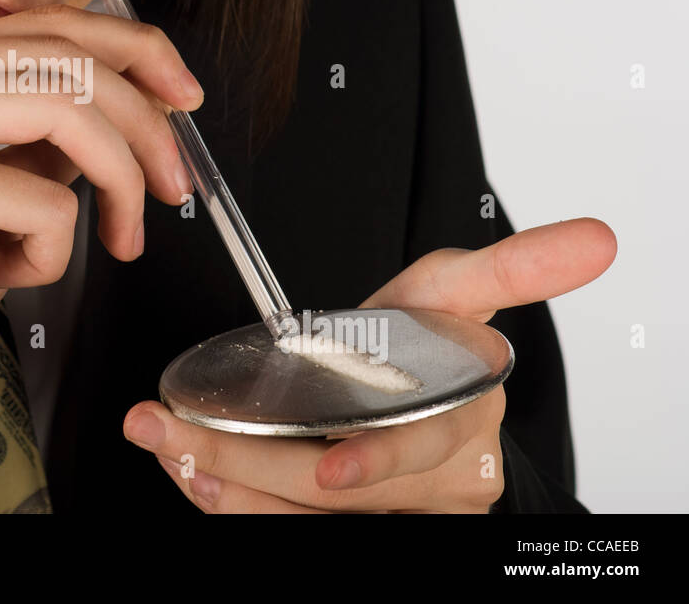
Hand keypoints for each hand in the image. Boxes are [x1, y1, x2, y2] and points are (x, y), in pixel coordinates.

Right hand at [0, 5, 201, 466]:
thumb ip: (38, 144)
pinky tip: (7, 274)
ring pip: (69, 107)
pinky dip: (54, 249)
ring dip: (120, 179)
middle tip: (172, 184)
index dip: (132, 50)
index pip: (44, 25)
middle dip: (147, 121)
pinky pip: (44, 198)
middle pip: (67, 55)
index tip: (182, 95)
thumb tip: (128, 114)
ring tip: (119, 239)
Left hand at [124, 217, 616, 511]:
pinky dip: (235, 505)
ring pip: (304, 522)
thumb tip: (595, 238)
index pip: (422, 450)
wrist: (410, 389)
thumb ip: (514, 267)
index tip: (331, 465)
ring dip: (228, 491)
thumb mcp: (460, 290)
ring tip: (172, 452)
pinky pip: (289, 530)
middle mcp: (431, 481)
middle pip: (337, 493)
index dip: (377, 461)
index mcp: (460, 419)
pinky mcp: (353, 527)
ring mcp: (392, 514)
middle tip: (173, 434)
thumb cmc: (426, 343)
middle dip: (248, 465)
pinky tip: (194, 474)